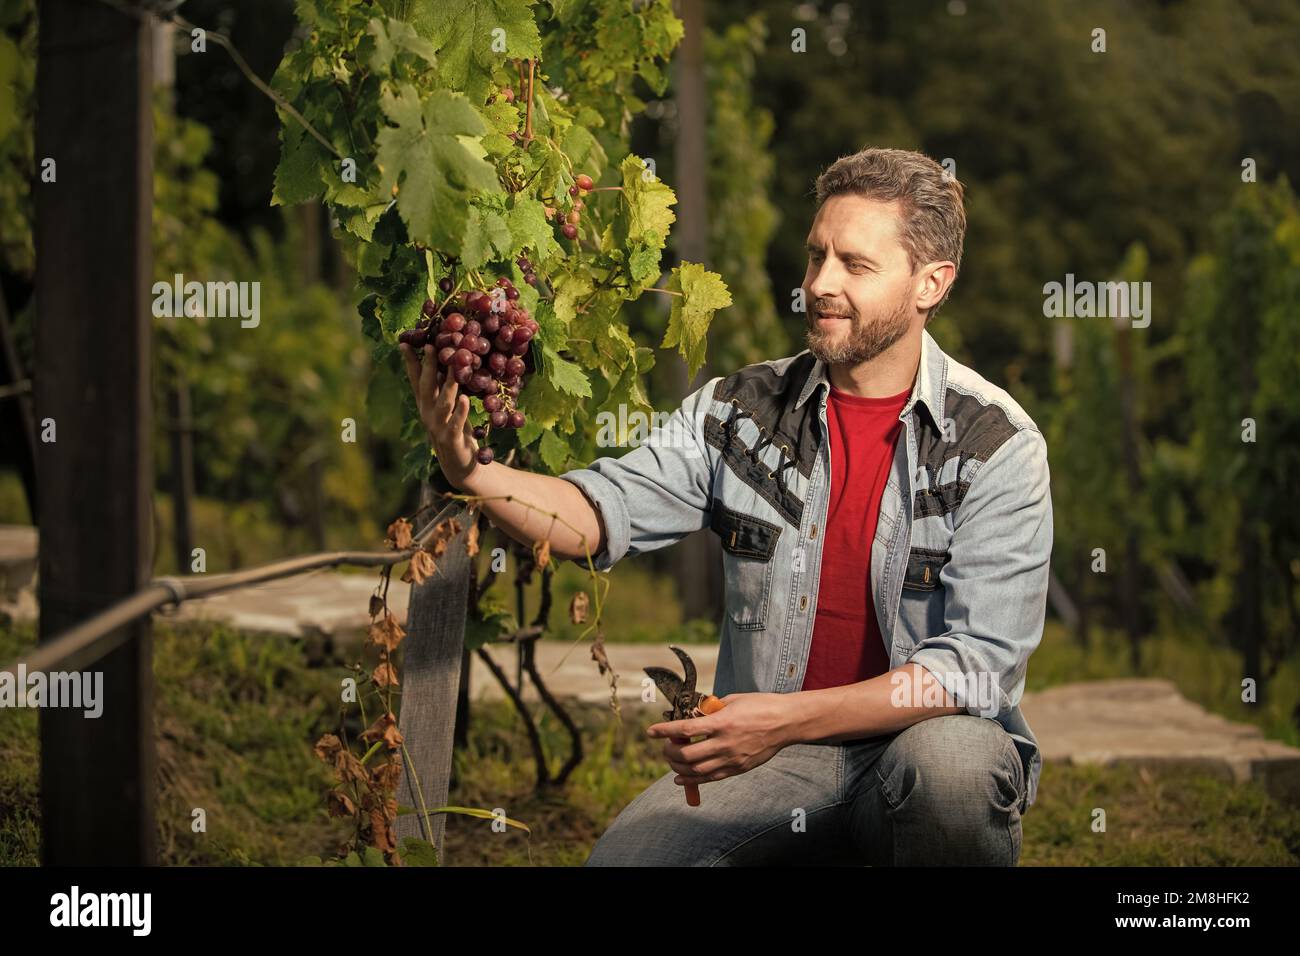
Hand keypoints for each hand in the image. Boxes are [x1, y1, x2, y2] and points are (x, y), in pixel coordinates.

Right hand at [400, 342, 480, 488]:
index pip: (415, 380)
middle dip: (429, 366)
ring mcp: (438, 427)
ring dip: (449, 384)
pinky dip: (461, 411)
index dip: (411, 362)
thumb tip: (447, 359)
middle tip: (432, 346)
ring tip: (455, 366)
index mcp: (425, 404)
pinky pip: (456, 422)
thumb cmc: (455, 430)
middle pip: (427, 387)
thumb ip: (443, 386)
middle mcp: (427, 414)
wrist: (459, 465)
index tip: (406, 342)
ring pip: (443, 402)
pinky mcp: (452, 439)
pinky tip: (465, 398)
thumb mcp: (446, 406)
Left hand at [646, 693, 791, 787]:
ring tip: (671, 760)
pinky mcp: (738, 768)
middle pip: (687, 754)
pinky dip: (692, 779)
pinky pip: (711, 778)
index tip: (651, 731)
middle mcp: (724, 743)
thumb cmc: (760, 706)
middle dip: (669, 751)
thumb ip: (712, 710)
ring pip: (696, 770)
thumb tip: (694, 715)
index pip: (685, 728)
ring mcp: (732, 758)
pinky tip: (680, 777)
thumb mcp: (733, 700)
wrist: (786, 722)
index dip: (665, 731)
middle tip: (665, 746)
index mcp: (722, 722)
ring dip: (678, 767)